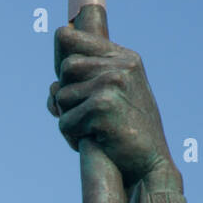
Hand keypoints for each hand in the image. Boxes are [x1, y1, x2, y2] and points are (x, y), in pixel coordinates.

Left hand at [48, 25, 181, 190]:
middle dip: (67, 95)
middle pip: (65, 68)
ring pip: (61, 96)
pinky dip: (71, 137)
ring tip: (93, 130)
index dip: (59, 57)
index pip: (68, 37)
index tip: (66, 78)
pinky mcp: (102, 108)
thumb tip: (52, 87)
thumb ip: (88, 81)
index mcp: (124, 58)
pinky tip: (94, 142)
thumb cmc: (128, 133)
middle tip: (86, 116)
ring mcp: (112, 84)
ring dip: (69, 118)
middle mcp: (120, 66)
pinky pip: (65, 122)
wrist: (150, 165)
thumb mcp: (116, 96)